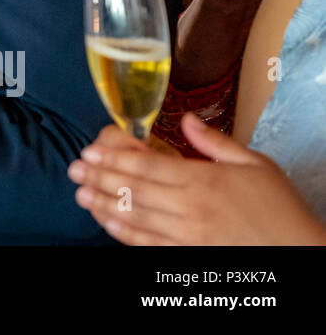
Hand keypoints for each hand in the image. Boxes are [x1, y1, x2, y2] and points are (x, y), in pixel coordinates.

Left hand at [68, 114, 325, 244]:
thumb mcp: (254, 164)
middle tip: (74, 170)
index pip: (147, 169)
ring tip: (81, 196)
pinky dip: (125, 235)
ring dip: (105, 206)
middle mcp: (191, 209)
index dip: (114, 160)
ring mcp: (188, 236)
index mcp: (204, 181)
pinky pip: (150, 245)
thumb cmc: (279, 207)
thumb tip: (187, 118)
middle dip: (100, 179)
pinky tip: (108, 224)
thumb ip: (216, 142)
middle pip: (135, 192)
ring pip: (137, 219)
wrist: (300, 253)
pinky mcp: (190, 255)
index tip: (89, 153)